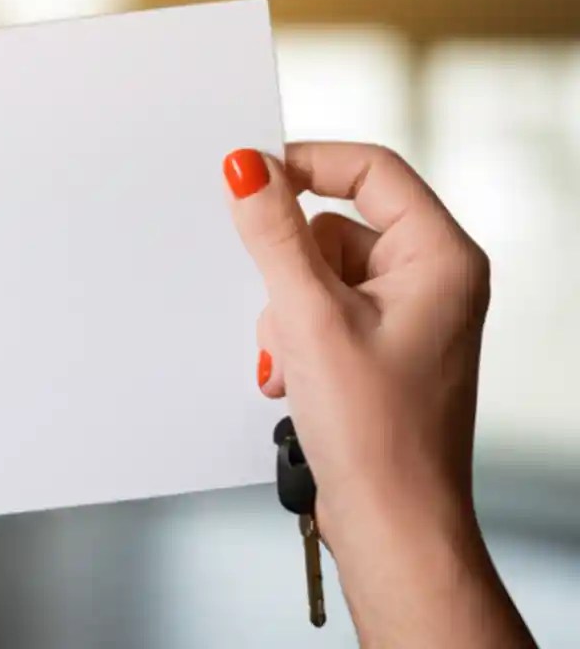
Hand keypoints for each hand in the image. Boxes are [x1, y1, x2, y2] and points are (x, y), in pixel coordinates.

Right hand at [224, 143, 532, 646]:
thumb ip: (275, 235)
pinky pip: (320, 312)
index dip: (307, 166)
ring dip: (287, 314)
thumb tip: (248, 169)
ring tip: (295, 364)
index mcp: (440, 258)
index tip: (251, 177)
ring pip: (319, 274)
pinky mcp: (378, 349)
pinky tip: (294, 380)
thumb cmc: (378, 434)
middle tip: (284, 314)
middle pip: (336, 227)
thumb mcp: (310, 318)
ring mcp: (406, 317)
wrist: (389, 523)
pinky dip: (294, 339)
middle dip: (291, 271)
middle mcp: (432, 280)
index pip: (370, 170)